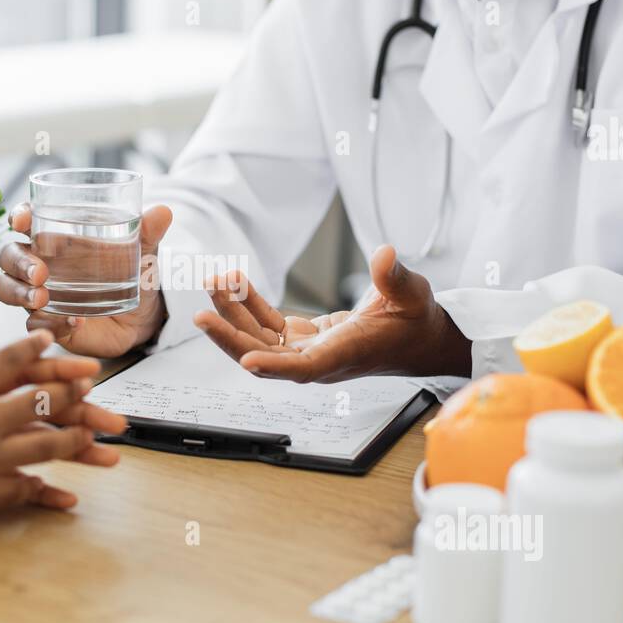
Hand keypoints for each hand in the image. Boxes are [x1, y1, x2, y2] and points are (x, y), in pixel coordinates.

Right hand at [0, 202, 171, 356]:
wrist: (141, 314)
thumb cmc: (131, 273)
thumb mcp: (142, 251)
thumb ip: (147, 232)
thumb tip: (163, 211)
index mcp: (55, 237)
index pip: (26, 220)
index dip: (18, 216)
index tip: (20, 219)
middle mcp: (39, 263)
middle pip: (9, 257)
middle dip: (18, 263)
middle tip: (40, 273)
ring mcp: (39, 294)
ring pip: (7, 289)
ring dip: (19, 293)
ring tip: (42, 297)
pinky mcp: (48, 322)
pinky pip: (35, 324)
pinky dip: (50, 323)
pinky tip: (72, 322)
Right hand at [0, 299, 128, 524]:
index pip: (12, 360)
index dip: (36, 345)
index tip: (52, 338)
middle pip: (42, 404)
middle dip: (70, 391)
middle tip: (90, 384)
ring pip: (43, 450)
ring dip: (72, 440)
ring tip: (90, 435)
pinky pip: (17, 490)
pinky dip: (40, 487)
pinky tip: (55, 486)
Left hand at [194, 245, 471, 381]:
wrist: (420, 337)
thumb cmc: (417, 320)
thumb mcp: (413, 294)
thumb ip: (395, 276)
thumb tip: (384, 254)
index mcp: (344, 355)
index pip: (303, 368)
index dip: (274, 367)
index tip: (246, 361)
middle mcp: (319, 361)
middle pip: (266, 357)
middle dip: (231, 337)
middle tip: (201, 315)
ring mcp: (308, 352)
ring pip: (260, 340)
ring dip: (234, 315)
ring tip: (214, 282)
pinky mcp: (304, 340)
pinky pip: (268, 325)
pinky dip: (250, 305)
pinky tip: (235, 283)